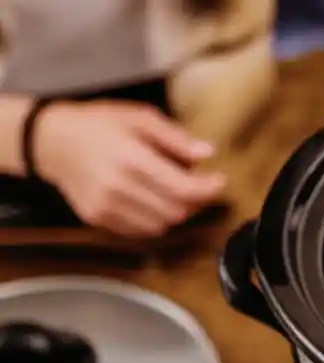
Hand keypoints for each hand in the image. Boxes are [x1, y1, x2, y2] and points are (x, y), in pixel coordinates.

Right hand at [32, 101, 225, 238]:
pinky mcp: (97, 218)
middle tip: (195, 184)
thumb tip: (207, 153)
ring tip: (171, 190)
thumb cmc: (98, 124)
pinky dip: (154, 219)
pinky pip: (140, 230)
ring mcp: (105, 206)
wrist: (50, 140)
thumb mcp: (139, 117)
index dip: (208, 189)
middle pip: (177, 211)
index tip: (219, 181)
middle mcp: (117, 186)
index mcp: (130, 158)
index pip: (183, 189)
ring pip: (161, 225)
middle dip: (194, 201)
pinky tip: (150, 199)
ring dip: (175, 211)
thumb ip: (175, 137)